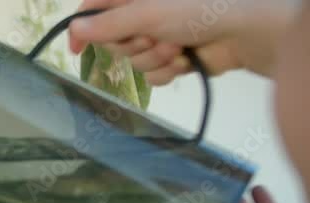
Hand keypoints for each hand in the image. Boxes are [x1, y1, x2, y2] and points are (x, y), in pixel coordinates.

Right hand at [68, 0, 298, 83]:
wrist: (245, 32)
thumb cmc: (198, 9)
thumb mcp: (147, 13)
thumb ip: (108, 24)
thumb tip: (74, 28)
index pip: (95, 8)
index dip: (82, 28)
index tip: (75, 48)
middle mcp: (145, 13)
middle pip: (113, 40)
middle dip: (132, 44)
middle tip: (152, 36)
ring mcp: (160, 36)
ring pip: (133, 60)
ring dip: (153, 58)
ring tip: (177, 47)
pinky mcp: (174, 58)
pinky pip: (152, 75)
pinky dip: (167, 71)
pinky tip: (185, 61)